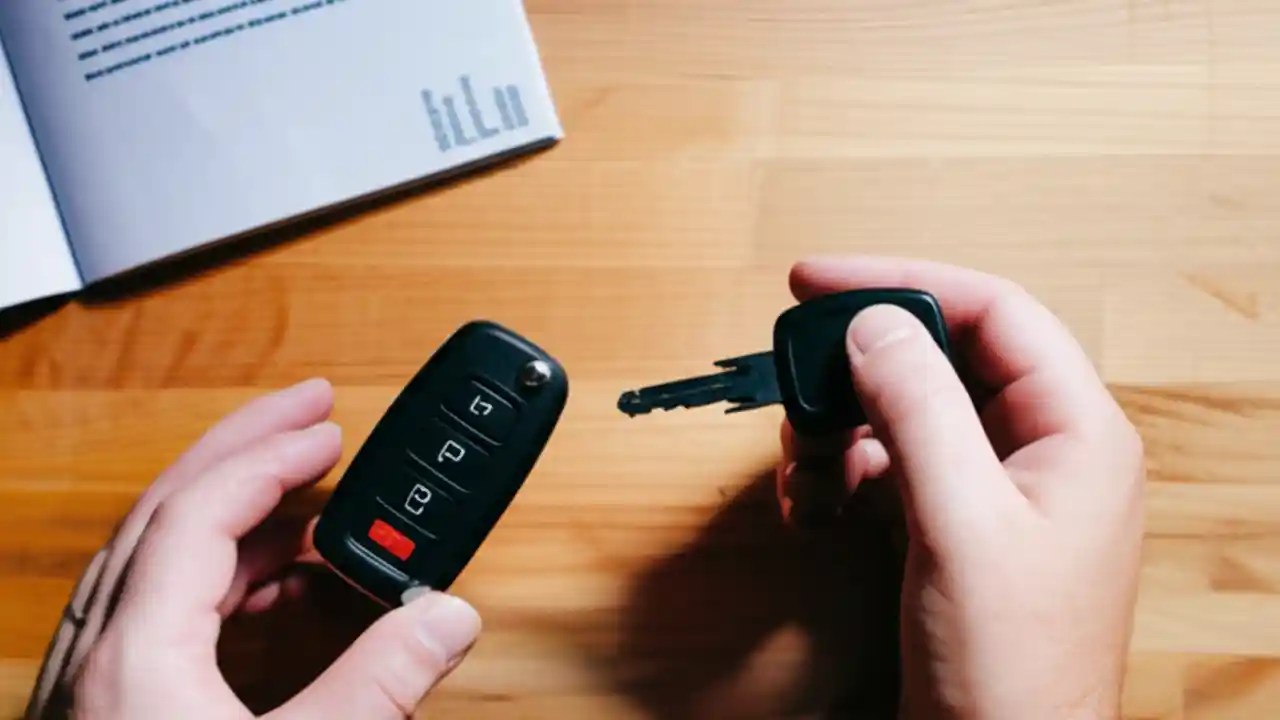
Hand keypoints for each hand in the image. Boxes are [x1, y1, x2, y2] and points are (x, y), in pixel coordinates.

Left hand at [25, 379, 481, 718]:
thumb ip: (379, 685)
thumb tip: (444, 617)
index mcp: (134, 657)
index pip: (198, 511)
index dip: (269, 456)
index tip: (327, 427)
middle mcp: (100, 661)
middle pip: (165, 511)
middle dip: (244, 451)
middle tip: (309, 417)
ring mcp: (96, 690)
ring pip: (157, 559)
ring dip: (236, 516)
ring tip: (309, 502)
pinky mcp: (113, 716)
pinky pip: (161, 609)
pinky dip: (223, 579)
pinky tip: (274, 593)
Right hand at [778, 257, 1144, 718]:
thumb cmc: (1012, 668)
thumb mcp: (960, 522)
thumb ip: (919, 410)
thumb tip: (874, 325)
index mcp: (1076, 432)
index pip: (992, 312)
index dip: (902, 282)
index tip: (817, 279)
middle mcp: (1042, 451)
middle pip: (941, 361)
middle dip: (858, 370)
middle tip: (797, 382)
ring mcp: (998, 491)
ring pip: (906, 415)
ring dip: (840, 428)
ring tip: (801, 464)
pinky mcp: (957, 527)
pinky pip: (892, 468)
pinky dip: (843, 474)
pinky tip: (814, 504)